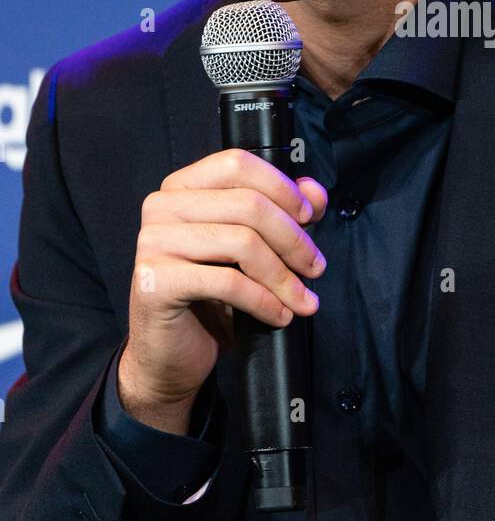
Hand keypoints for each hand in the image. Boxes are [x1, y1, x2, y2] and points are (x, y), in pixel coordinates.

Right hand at [119, 148, 326, 430]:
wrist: (170, 356)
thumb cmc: (210, 297)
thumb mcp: (250, 249)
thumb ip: (281, 212)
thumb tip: (315, 191)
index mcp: (181, 187)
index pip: (237, 164)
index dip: (281, 188)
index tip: (310, 218)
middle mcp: (162, 207)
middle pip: (247, 205)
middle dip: (293, 239)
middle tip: (316, 268)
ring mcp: (153, 242)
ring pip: (242, 243)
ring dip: (283, 276)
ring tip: (303, 299)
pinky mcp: (155, 281)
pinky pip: (228, 282)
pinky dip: (264, 300)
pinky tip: (280, 315)